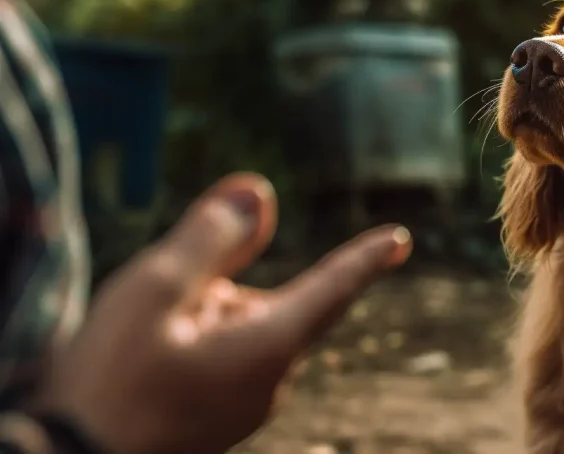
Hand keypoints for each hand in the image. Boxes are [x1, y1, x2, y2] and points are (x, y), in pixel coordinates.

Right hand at [31, 173, 411, 453]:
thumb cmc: (113, 379)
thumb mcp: (156, 289)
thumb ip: (212, 237)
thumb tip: (258, 195)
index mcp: (271, 346)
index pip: (334, 286)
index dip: (365, 257)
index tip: (400, 239)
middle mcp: (272, 380)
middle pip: (267, 303)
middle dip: (219, 286)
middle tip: (159, 307)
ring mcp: (246, 405)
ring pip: (238, 329)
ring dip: (199, 314)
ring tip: (141, 344)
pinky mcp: (220, 418)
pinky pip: (222, 359)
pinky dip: (193, 341)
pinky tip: (146, 362)